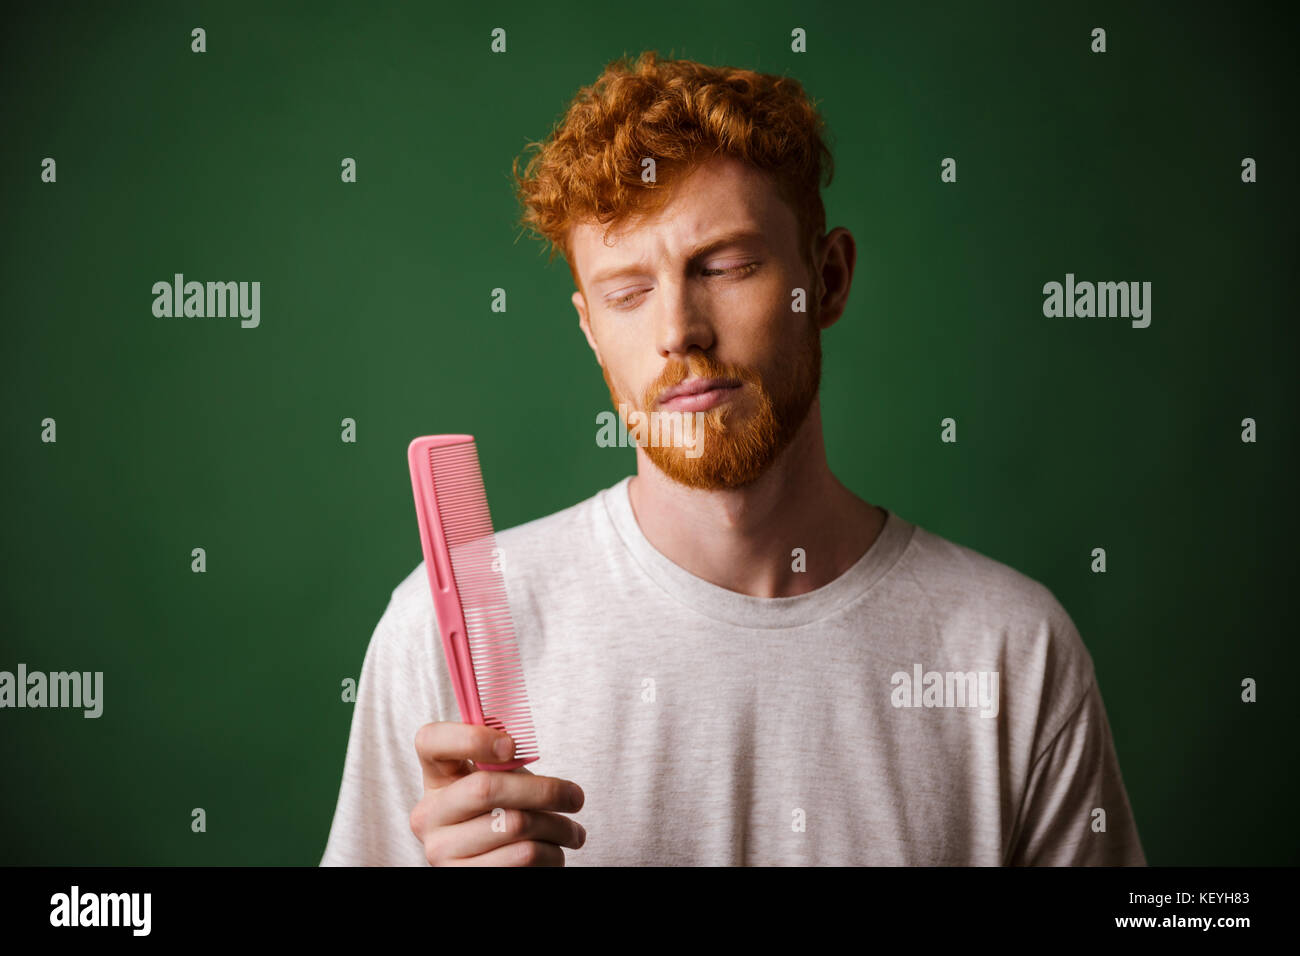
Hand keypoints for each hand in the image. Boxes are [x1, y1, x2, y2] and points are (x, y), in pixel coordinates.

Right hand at [409, 721, 585, 865]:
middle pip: (485, 788)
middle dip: (544, 790)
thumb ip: (504, 761)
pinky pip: (520, 857)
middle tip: (576, 797)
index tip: (511, 745)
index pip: (430, 741)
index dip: (470, 737)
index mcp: (436, 778)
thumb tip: (520, 747)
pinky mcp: (462, 876)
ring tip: (571, 831)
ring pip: (513, 825)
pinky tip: (554, 851)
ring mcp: (441, 850)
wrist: (502, 864)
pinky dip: (550, 853)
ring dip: (557, 827)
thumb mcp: (502, 781)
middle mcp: (429, 815)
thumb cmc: (506, 812)